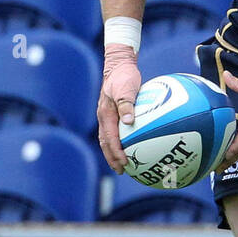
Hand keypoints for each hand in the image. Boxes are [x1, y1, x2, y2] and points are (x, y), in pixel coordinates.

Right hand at [96, 45, 140, 172]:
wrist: (119, 65)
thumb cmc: (124, 76)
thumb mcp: (126, 88)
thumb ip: (127, 104)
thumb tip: (128, 122)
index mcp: (106, 114)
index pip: (109, 138)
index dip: (116, 152)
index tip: (124, 163)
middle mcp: (104, 117)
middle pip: (105, 142)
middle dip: (112, 157)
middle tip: (122, 170)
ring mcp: (108, 116)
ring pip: (108, 138)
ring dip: (114, 152)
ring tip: (124, 164)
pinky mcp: (114, 113)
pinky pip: (116, 130)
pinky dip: (121, 140)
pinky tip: (133, 144)